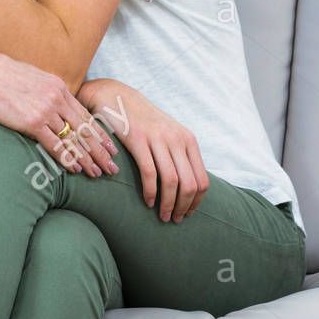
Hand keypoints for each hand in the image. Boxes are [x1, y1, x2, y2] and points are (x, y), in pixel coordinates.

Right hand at [0, 49, 119, 178]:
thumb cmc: (1, 76)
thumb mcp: (31, 77)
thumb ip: (45, 90)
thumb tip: (51, 101)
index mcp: (59, 87)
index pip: (86, 115)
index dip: (101, 133)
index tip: (112, 147)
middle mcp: (57, 98)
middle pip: (86, 129)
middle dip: (102, 151)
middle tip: (113, 167)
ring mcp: (46, 110)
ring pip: (74, 140)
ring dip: (88, 159)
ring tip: (99, 173)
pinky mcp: (32, 122)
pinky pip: (55, 144)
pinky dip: (67, 158)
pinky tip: (76, 169)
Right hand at [79, 78, 208, 220]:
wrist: (117, 98)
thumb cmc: (143, 122)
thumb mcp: (168, 135)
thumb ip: (180, 155)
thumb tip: (188, 188)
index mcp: (188, 140)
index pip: (202, 180)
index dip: (196, 202)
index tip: (187, 214)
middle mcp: (176, 139)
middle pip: (189, 184)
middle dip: (183, 207)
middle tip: (174, 219)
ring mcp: (158, 139)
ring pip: (171, 181)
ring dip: (167, 204)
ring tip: (162, 216)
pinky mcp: (138, 140)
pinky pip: (149, 173)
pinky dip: (150, 192)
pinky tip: (148, 201)